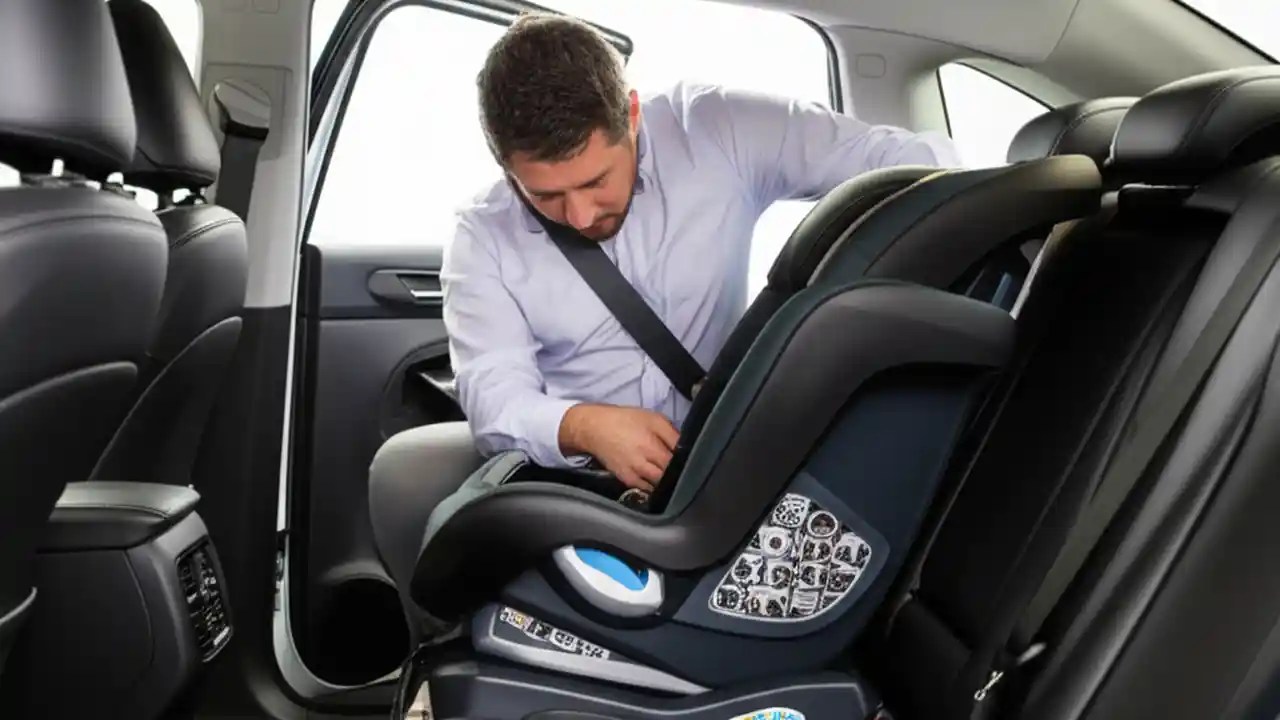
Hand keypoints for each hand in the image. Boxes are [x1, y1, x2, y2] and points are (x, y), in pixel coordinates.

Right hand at [559, 404, 679, 490]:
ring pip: (660, 486)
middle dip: (678, 472)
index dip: (687, 460)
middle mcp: (644, 464)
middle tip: (681, 465)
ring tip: (668, 470)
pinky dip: (654, 485)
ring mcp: (635, 475)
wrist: (594, 429)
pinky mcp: (627, 481)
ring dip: (667, 480)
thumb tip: (686, 448)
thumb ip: (672, 433)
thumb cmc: (625, 420)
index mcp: (652, 446)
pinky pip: (647, 489)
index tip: (690, 457)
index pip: (679, 462)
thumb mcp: (653, 418)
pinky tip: (656, 476)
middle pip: (670, 476)